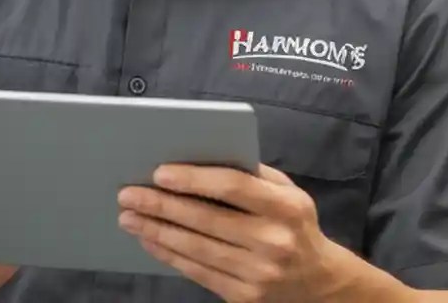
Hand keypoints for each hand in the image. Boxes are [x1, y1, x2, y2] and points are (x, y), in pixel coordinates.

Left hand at [118, 164, 335, 302]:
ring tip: (128, 216)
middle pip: (206, 219)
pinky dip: (168, 254)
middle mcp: (274, 241)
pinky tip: (149, 239)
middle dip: (161, 205)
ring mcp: (259, 273)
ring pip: (196, 248)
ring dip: (156, 231)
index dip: (193, 179)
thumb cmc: (293, 224)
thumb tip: (196, 157)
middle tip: (128, 194)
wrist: (319, 282)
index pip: (233, 187)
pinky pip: (197, 272)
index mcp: (286, 207)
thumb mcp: (287, 192)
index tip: (159, 173)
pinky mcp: (244, 296)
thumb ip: (251, 174)